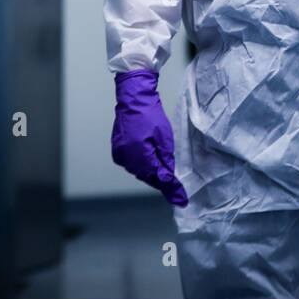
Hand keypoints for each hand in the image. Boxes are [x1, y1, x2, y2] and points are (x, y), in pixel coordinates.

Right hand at [111, 68, 188, 206]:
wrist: (133, 99)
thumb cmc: (151, 115)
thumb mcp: (164, 137)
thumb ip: (165, 160)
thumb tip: (169, 178)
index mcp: (140, 154)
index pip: (158, 177)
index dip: (170, 188)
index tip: (180, 199)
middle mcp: (127, 158)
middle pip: (147, 176)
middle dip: (160, 181)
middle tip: (174, 188)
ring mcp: (120, 154)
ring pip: (139, 171)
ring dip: (151, 172)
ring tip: (163, 173)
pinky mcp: (117, 150)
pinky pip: (132, 164)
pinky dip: (141, 165)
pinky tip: (150, 162)